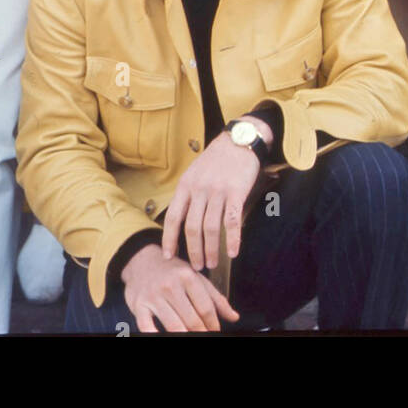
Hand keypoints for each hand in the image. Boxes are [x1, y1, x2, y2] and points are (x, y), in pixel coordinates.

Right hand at [121, 245, 239, 332]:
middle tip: (205, 336)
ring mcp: (154, 296)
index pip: (206, 308)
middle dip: (201, 333)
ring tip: (191, 338)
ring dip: (185, 336)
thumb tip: (234, 317)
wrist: (142, 260)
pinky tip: (163, 337)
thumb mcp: (196, 277)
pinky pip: (147, 326)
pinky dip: (155, 334)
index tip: (215, 332)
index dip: (214, 325)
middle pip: (192, 320)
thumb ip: (215, 298)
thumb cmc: (173, 271)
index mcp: (188, 277)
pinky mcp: (138, 305)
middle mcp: (171, 285)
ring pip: (174, 326)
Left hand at [161, 117, 270, 270]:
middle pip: (192, 227)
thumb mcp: (194, 173)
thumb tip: (181, 223)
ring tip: (212, 263)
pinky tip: (233, 252)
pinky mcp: (236, 191)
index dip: (169, 239)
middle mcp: (199, 189)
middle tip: (197, 267)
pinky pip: (232, 221)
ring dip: (211, 250)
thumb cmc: (216, 159)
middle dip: (193, 251)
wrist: (238, 140)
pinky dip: (233, 239)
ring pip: (211, 228)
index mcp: (186, 185)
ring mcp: (218, 190)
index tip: (169, 256)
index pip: (173, 217)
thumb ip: (188, 195)